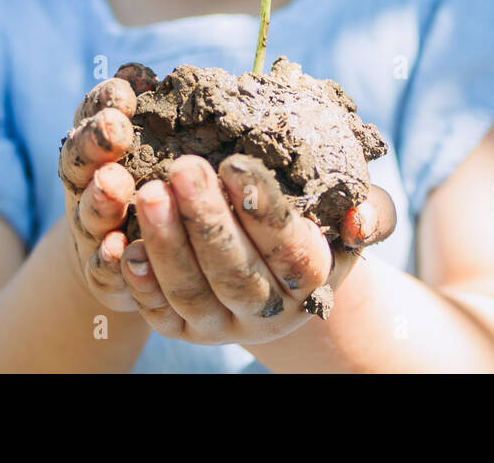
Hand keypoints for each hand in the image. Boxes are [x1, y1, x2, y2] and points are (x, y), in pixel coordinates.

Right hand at [58, 64, 157, 312]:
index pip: (91, 116)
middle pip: (80, 161)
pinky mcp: (103, 274)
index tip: (125, 93)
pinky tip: (118, 251)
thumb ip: (149, 109)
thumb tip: (142, 73)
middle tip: (115, 129)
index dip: (103, 103)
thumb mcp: (153, 140)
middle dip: (95, 143)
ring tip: (114, 184)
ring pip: (89, 213)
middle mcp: (86, 185)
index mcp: (98, 146)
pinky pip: (102, 269)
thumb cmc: (153, 179)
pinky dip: (108, 260)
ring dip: (99, 198)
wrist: (132, 252)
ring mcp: (90, 230)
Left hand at [117, 152, 395, 345]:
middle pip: (235, 273)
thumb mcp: (347, 211)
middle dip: (206, 220)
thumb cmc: (314, 219)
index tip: (235, 163)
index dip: (263, 210)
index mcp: (312, 277)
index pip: (289, 248)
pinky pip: (157, 312)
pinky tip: (124, 244)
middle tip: (182, 167)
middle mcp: (268, 310)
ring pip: (192, 293)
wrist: (277, 270)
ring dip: (167, 244)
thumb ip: (369, 210)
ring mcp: (223, 324)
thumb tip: (360, 218)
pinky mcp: (183, 329)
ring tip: (149, 192)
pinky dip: (139, 281)